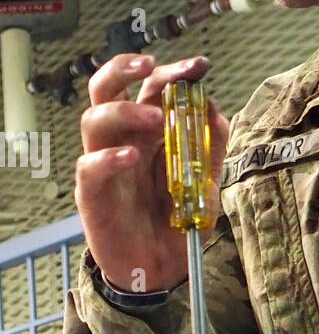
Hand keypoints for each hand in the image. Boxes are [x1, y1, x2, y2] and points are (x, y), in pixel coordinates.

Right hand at [76, 52, 228, 292]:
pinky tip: (131, 158)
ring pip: (93, 119)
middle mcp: (121, 140)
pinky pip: (90, 167)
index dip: (171, 72)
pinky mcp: (92, 194)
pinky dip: (109, 158)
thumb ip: (210, 146)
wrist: (162, 268)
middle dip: (127, 69)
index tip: (199, 65)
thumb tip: (213, 107)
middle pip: (107, 89)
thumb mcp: (207, 182)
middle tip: (152, 66)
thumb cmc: (178, 221)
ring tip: (157, 119)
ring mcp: (104, 164)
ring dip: (125, 111)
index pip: (149, 88)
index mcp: (147, 131)